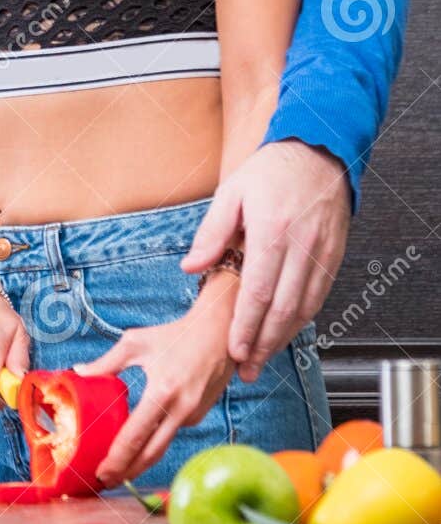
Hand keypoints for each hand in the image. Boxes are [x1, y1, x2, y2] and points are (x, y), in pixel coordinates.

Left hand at [73, 284, 235, 483]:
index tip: (101, 472)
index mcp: (163, 391)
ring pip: (163, 447)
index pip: (135, 436)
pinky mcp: (199, 416)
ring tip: (119, 471)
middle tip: (106, 482)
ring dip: (141, 463)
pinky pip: (172, 433)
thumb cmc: (174, 335)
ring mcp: (193, 415)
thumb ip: (107, 363)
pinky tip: (140, 444)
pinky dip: (155, 442)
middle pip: (151, 454)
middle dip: (127, 473)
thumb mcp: (136, 343)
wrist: (218, 332)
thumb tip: (80, 373)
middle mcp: (181, 409)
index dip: (117, 459)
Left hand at [181, 140, 350, 379]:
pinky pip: (318, 298)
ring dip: (282, 340)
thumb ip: (211, 232)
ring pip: (303, 310)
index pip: (258, 291)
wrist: (318, 153)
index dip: (247, 327)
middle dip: (263, 345)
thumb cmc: (271, 171)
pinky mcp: (333, 257)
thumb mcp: (232, 192)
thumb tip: (190, 266)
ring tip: (262, 360)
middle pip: (282, 310)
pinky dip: (301, 321)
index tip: (235, 351)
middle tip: (247, 370)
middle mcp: (300, 247)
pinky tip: (284, 333)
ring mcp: (321, 254)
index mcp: (271, 231)